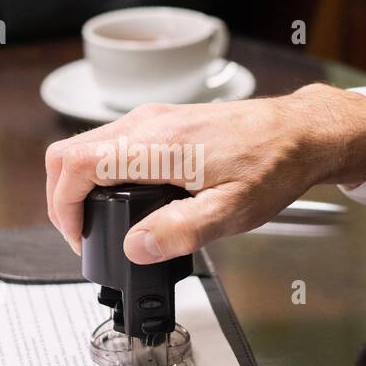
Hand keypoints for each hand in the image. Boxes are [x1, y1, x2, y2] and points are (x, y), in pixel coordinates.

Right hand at [45, 84, 365, 263]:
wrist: (301, 132)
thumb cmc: (273, 166)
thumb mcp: (231, 211)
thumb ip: (180, 231)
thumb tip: (135, 247)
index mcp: (155, 144)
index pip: (75, 165)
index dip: (63, 208)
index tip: (78, 238)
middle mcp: (147, 123)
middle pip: (69, 153)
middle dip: (64, 199)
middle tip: (82, 236)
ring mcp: (152, 117)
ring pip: (88, 146)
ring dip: (80, 186)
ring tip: (99, 223)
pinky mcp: (162, 120)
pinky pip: (111, 142)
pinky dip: (100, 172)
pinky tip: (122, 198)